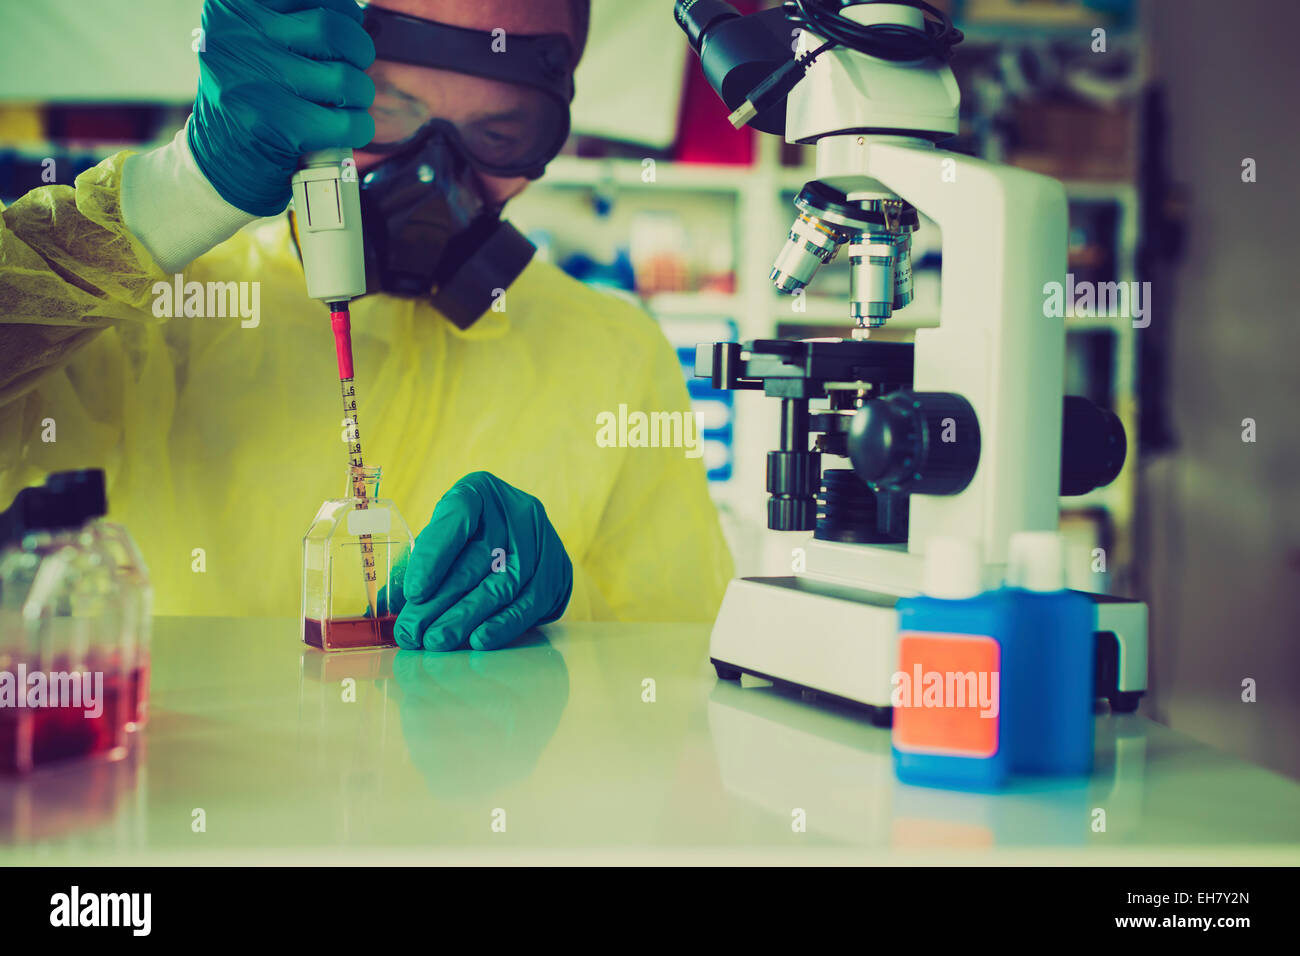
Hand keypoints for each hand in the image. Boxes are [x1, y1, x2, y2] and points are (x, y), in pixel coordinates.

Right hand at [188, 0, 375, 215]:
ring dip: (360, 94)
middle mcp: (237, 33)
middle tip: (352, 68)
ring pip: (344, 78)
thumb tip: (356, 12)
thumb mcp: (257, 39)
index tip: (345, 33)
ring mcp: (251, 78)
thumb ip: (294, 17)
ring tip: (348, 102)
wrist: (218, 158)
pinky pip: (343, 122)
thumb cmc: (254, 92)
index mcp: (236, 3)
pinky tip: (347, 129)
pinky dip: (358, 128)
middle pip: (334, 29)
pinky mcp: (269, 123)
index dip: (345, 12)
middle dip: (359, 53)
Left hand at [395, 472, 572, 650]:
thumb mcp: (445, 538)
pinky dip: (501, 624)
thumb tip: (386, 606)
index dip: (435, 555)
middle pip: (477, 559)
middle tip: (413, 632)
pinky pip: (529, 603)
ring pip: (502, 584)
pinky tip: (477, 640)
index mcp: (479, 491)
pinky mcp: (556, 570)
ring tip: (437, 641)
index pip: (457, 516)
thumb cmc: (472, 542)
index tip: (414, 592)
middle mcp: (514, 509)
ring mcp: (540, 539)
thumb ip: (419, 565)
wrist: (529, 544)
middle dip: (441, 600)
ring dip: (467, 618)